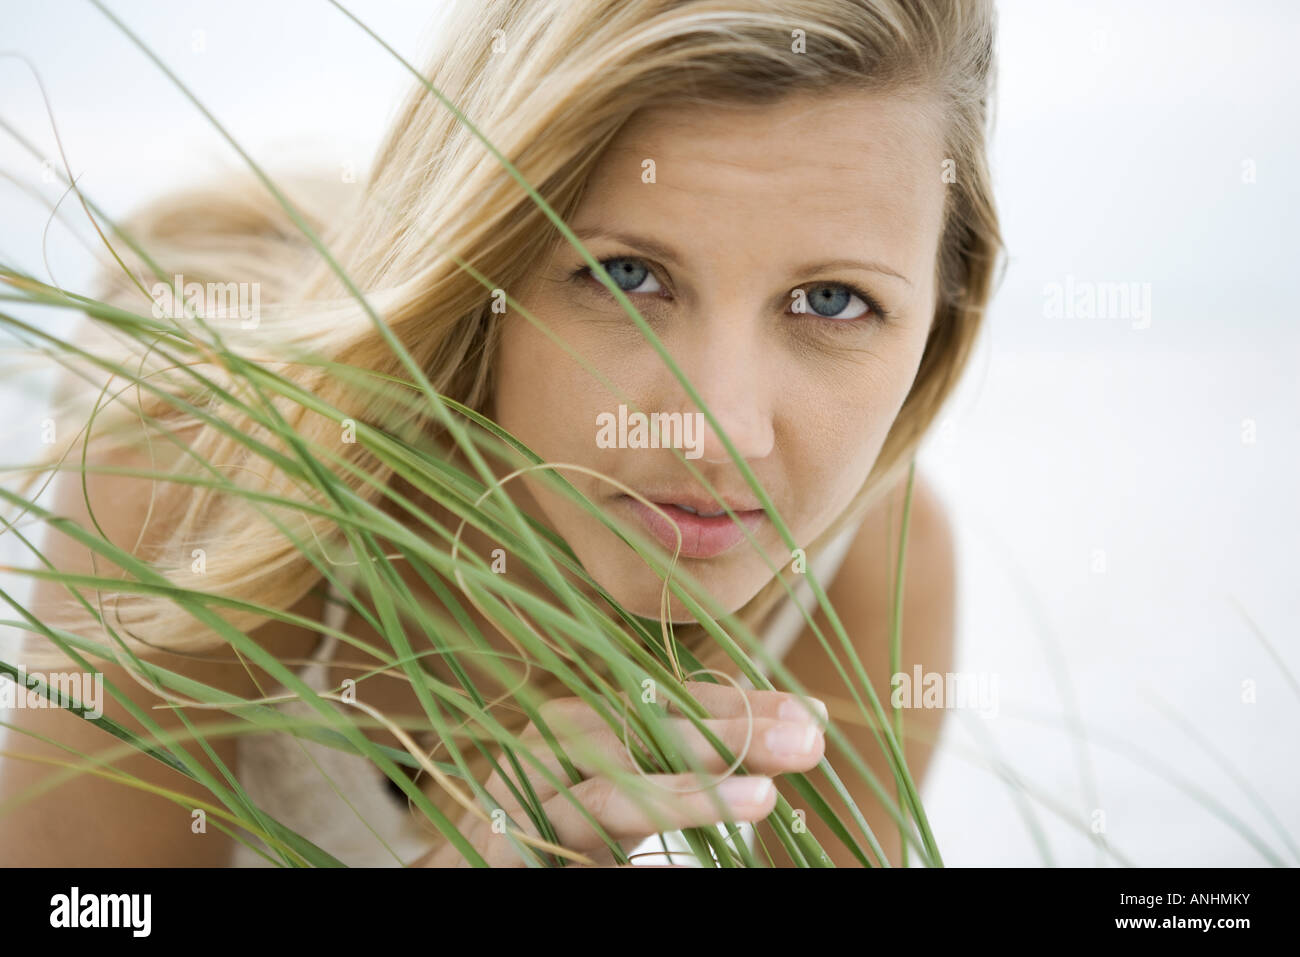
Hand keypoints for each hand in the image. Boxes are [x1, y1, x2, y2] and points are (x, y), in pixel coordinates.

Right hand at [417, 682, 826, 866]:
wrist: (483, 868)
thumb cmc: (567, 823)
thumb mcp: (637, 779)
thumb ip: (699, 751)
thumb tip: (807, 719)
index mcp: (581, 719)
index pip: (670, 702)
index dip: (740, 706)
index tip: (811, 716)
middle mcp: (548, 749)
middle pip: (642, 737)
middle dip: (727, 738)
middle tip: (805, 744)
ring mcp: (521, 803)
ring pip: (606, 797)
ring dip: (687, 796)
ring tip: (762, 799)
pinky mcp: (503, 856)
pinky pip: (567, 854)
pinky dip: (620, 862)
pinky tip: (673, 869)